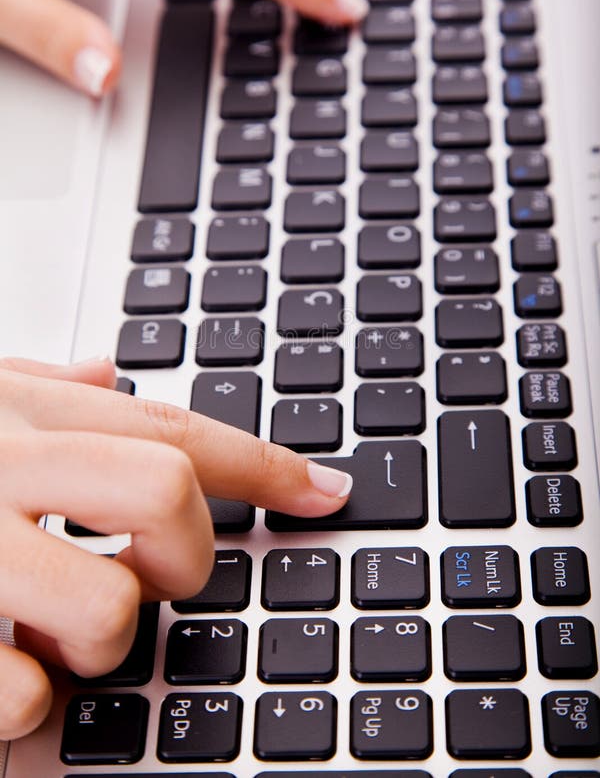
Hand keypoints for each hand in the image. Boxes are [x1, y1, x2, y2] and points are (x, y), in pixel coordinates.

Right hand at [0, 355, 351, 739]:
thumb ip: (43, 388)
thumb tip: (103, 375)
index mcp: (27, 415)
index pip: (174, 432)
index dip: (265, 467)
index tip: (324, 493)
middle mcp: (10, 468)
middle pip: (167, 494)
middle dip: (184, 555)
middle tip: (145, 575)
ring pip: (110, 606)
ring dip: (99, 638)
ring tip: (52, 628)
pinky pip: (28, 694)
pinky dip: (33, 697)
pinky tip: (7, 664)